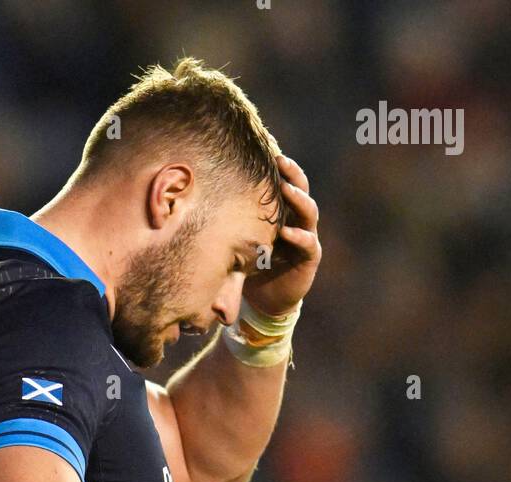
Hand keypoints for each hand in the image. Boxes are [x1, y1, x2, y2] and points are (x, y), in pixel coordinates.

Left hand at [243, 154, 321, 318]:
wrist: (265, 300)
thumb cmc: (251, 266)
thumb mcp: (240, 241)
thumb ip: (232, 222)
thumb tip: (200, 198)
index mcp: (282, 212)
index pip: (284, 183)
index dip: (279, 168)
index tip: (268, 151)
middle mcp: (297, 220)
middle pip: (300, 190)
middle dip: (292, 175)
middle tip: (281, 161)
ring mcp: (306, 237)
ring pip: (309, 212)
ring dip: (299, 199)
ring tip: (288, 190)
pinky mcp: (310, 258)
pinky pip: (309, 243)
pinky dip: (300, 236)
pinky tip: (288, 232)